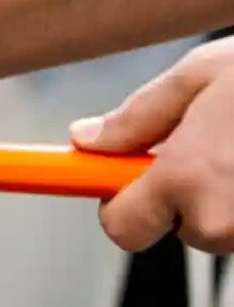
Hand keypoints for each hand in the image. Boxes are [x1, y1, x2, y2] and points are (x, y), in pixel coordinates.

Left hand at [72, 38, 233, 253]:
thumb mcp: (198, 77)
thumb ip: (136, 118)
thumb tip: (87, 140)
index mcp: (185, 179)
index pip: (122, 228)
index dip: (121, 208)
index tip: (124, 188)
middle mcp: (223, 217)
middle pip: (182, 229)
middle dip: (190, 196)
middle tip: (219, 147)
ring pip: (227, 229)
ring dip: (232, 197)